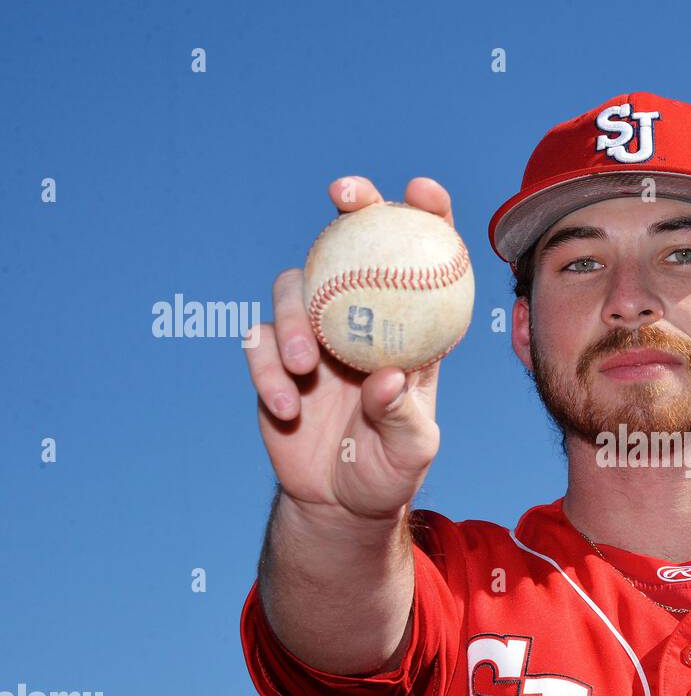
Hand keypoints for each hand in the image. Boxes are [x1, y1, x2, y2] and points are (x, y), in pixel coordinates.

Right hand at [244, 176, 454, 521]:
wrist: (340, 504)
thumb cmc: (390, 472)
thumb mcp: (411, 451)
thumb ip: (401, 415)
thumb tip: (385, 376)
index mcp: (409, 329)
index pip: (424, 257)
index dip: (427, 215)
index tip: (421, 190)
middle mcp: (360, 318)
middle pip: (352, 243)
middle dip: (352, 204)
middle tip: (344, 196)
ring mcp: (313, 334)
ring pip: (294, 288)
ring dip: (295, 316)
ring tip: (308, 367)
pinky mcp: (272, 360)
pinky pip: (258, 343)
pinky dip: (267, 369)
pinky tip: (285, 407)